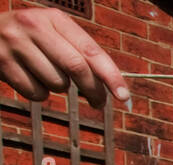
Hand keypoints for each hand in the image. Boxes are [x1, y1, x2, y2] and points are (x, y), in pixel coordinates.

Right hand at [0, 9, 128, 107]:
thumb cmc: (31, 38)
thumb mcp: (54, 34)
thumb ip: (80, 53)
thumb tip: (113, 86)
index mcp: (54, 18)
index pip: (91, 51)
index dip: (111, 76)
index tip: (124, 97)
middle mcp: (34, 25)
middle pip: (77, 68)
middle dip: (93, 90)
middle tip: (99, 102)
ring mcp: (15, 43)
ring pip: (57, 84)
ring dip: (60, 88)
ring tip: (46, 73)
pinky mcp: (2, 62)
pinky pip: (36, 93)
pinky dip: (39, 94)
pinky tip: (29, 77)